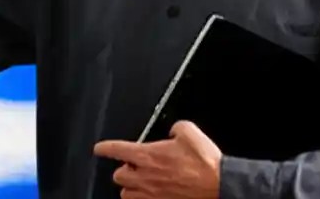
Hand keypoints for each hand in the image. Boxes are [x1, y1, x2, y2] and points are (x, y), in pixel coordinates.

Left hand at [93, 121, 222, 198]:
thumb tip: (173, 131)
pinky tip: (149, 194)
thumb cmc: (206, 162)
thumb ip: (176, 127)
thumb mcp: (190, 131)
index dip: (105, 148)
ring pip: (126, 194)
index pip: (117, 149)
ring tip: (140, 183)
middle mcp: (146, 176)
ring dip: (130, 188)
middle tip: (132, 167)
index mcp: (149, 156)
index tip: (99, 149)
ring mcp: (152, 194)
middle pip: (118, 176)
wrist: (220, 185)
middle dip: (123, 170)